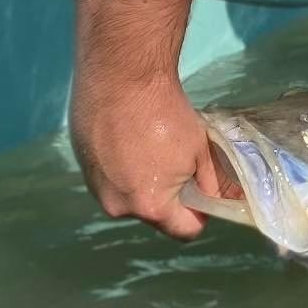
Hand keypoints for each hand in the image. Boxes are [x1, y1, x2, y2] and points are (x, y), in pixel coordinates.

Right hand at [69, 72, 224, 238]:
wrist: (121, 76)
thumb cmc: (166, 115)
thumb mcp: (199, 150)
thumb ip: (212, 182)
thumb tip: (226, 199)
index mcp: (150, 206)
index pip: (183, 231)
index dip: (200, 214)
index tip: (203, 191)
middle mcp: (117, 206)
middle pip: (154, 212)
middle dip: (169, 194)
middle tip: (178, 161)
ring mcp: (95, 186)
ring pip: (130, 194)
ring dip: (142, 179)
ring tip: (150, 144)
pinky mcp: (81, 164)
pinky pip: (110, 175)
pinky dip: (121, 164)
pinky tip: (128, 136)